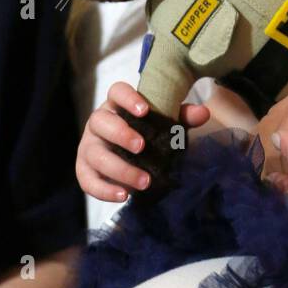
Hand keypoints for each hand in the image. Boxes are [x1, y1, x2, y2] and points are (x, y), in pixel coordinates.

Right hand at [76, 82, 209, 202]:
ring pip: (94, 154)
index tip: (144, 110)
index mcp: (117, 105)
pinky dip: (104, 189)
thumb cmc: (148, 132)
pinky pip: (87, 180)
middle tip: (142, 147)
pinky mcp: (84, 169)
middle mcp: (98, 122)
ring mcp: (88, 146)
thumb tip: (203, 113)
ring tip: (144, 181)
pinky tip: (124, 196)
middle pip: (100, 121)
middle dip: (120, 134)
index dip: (128, 98)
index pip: (116, 91)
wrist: (131, 156)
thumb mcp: (165, 123)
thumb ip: (183, 117)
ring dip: (119, 169)